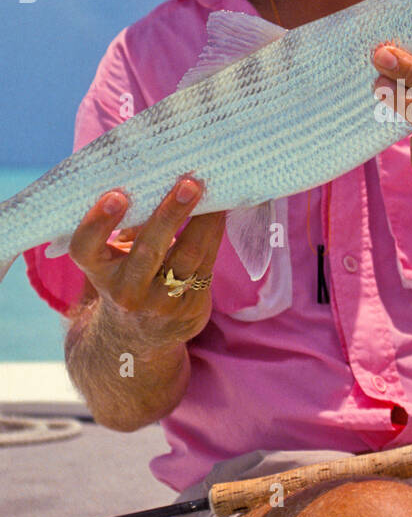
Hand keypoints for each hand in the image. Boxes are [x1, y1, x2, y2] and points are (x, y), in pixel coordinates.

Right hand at [67, 176, 226, 348]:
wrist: (139, 335)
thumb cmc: (126, 277)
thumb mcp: (114, 259)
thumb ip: (128, 228)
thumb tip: (159, 181)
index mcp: (99, 272)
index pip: (86, 248)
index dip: (98, 223)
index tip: (116, 195)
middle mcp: (126, 290)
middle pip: (147, 252)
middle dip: (169, 215)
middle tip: (188, 183)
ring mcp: (160, 301)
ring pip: (187, 256)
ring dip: (203, 221)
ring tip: (212, 192)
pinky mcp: (190, 304)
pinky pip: (206, 262)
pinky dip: (214, 232)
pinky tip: (221, 210)